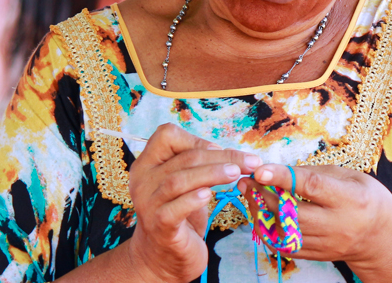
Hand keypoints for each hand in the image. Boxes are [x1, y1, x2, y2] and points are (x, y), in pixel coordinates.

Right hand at [125, 123, 261, 282]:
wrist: (163, 256)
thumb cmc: (179, 215)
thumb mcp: (186, 185)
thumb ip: (197, 166)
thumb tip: (229, 152)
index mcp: (147, 164)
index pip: (166, 135)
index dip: (195, 139)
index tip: (220, 150)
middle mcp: (142, 180)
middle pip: (183, 158)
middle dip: (220, 157)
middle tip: (249, 161)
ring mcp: (148, 204)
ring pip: (179, 180)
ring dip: (211, 173)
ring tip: (236, 173)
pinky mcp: (159, 226)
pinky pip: (174, 209)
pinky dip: (192, 200)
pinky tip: (209, 195)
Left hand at [238, 165, 391, 271]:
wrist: (381, 237)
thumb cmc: (366, 198)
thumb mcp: (352, 176)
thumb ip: (317, 173)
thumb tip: (281, 171)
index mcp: (350, 199)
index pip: (312, 187)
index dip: (284, 178)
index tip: (261, 170)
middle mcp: (337, 224)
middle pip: (292, 213)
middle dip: (264, 196)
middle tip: (247, 181)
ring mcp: (327, 244)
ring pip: (285, 232)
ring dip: (262, 213)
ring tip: (250, 196)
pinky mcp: (317, 256)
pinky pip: (285, 247)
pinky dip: (269, 231)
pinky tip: (261, 215)